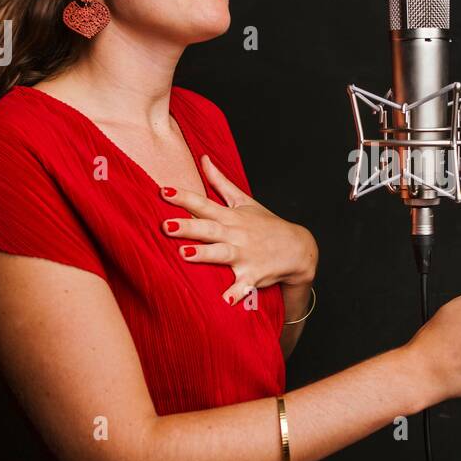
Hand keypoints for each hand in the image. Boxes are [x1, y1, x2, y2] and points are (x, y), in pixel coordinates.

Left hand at [159, 155, 317, 304]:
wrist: (298, 248)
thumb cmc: (266, 225)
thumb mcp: (244, 201)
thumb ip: (220, 182)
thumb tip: (203, 159)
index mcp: (230, 217)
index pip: (203, 204)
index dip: (183, 198)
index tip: (163, 191)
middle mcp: (235, 234)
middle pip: (208, 228)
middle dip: (187, 227)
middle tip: (165, 225)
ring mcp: (245, 254)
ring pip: (222, 253)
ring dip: (205, 254)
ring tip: (185, 254)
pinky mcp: (254, 274)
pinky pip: (244, 285)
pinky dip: (237, 293)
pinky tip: (226, 301)